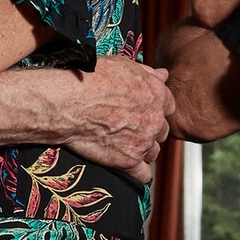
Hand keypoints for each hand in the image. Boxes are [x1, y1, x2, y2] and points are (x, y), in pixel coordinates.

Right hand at [66, 55, 173, 179]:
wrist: (70, 103)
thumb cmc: (92, 80)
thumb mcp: (123, 65)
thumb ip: (148, 73)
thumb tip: (163, 75)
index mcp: (156, 94)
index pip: (168, 107)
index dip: (155, 111)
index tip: (144, 112)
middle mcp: (154, 119)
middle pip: (161, 131)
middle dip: (149, 131)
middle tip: (130, 129)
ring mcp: (144, 142)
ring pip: (153, 152)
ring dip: (142, 151)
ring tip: (124, 146)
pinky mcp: (129, 161)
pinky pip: (144, 174)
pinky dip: (137, 173)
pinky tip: (127, 167)